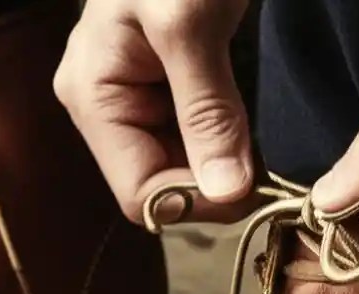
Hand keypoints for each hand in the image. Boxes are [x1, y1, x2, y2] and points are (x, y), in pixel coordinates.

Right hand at [55, 0, 255, 222]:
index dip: (194, 204)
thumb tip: (226, 193)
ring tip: (262, 150)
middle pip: (157, 185)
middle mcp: (103, 105)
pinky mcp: (164, 87)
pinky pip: (192, 138)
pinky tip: (250, 132)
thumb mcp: (190, 24)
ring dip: (222, 168)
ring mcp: (133, 98)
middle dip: (210, 187)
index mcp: (92, 95)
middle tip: (266, 172)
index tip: (253, 189)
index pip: (138, 193)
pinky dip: (225, 144)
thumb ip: (206, 111)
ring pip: (179, 167)